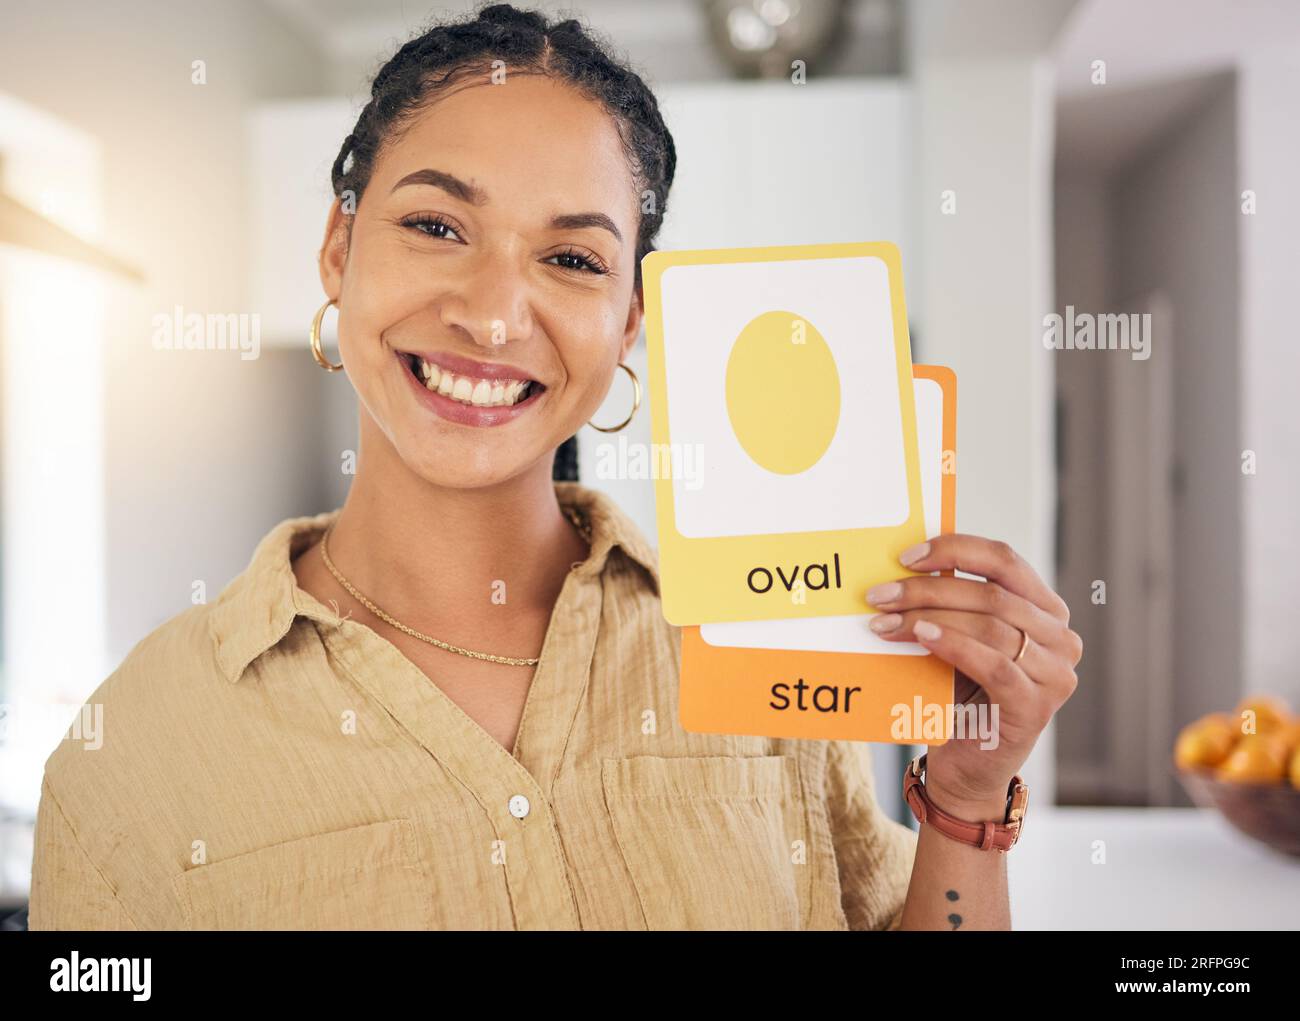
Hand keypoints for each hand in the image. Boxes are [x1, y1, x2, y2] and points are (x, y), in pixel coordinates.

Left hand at [865, 534, 1082, 820]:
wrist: (967, 768)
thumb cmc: (960, 696)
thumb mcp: (958, 640)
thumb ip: (949, 604)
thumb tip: (902, 567)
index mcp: (1045, 610)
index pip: (1005, 561)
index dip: (956, 549)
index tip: (906, 557)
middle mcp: (1061, 637)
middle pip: (992, 594)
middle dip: (927, 589)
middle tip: (879, 594)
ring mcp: (1055, 673)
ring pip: (992, 625)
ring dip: (929, 616)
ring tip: (884, 621)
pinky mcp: (1036, 706)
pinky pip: (993, 663)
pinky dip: (953, 644)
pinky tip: (920, 635)